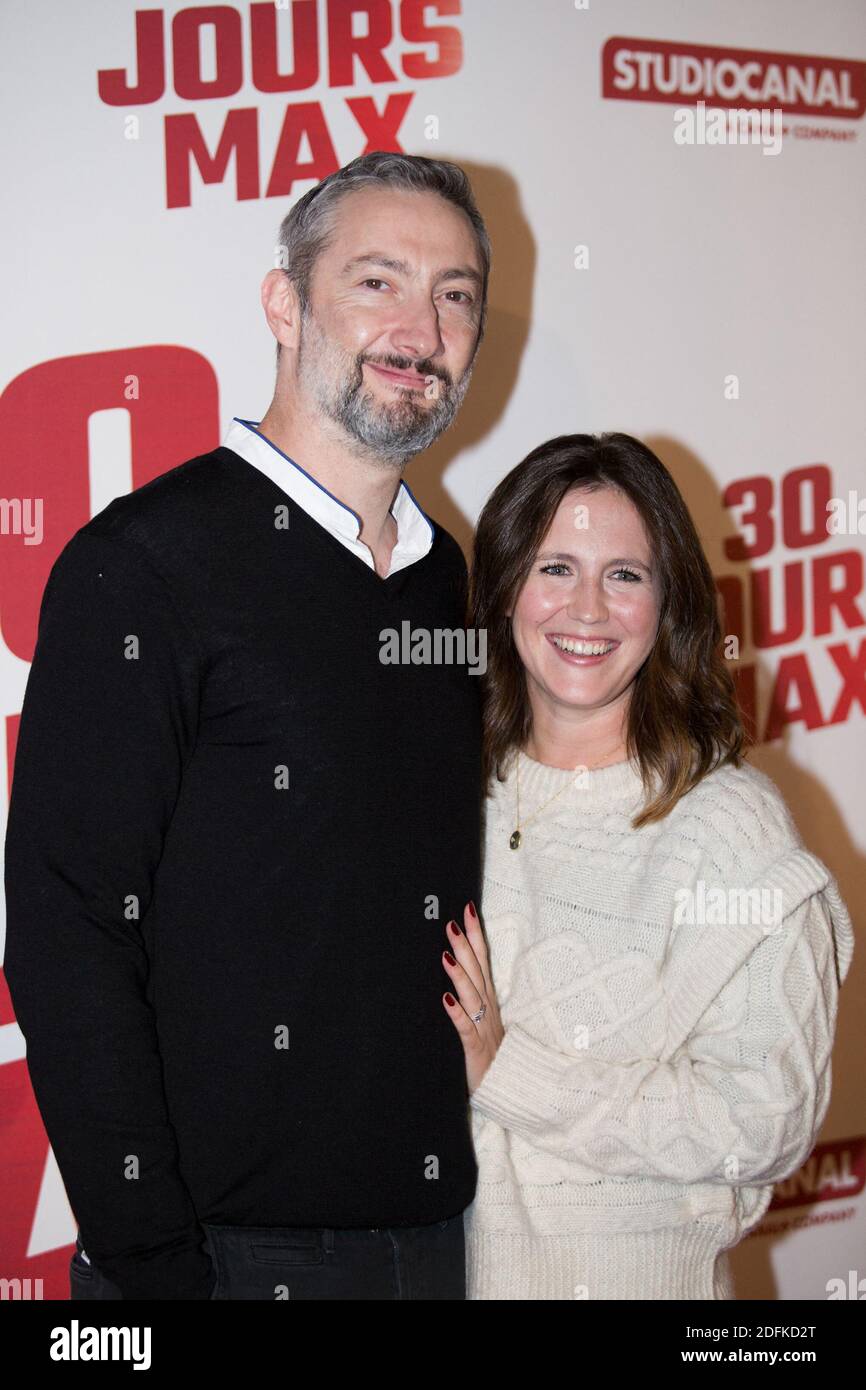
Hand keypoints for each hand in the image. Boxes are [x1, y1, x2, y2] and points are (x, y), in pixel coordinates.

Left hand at [442, 901, 504, 1093]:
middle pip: (477, 971)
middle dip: (466, 945)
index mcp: (488, 1001)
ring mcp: (483, 1028)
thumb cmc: (491, 1056)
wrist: (509, 1090)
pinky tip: (445, 999)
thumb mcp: (483, 1024)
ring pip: (471, 996)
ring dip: (459, 974)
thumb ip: (472, 1001)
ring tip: (446, 954)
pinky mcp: (475, 1049)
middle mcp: (487, 1010)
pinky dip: (456, 1013)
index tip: (468, 910)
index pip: (482, 961)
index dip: (476, 936)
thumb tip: (458, 977)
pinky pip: (465, 1029)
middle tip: (453, 921)